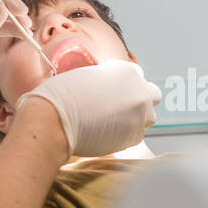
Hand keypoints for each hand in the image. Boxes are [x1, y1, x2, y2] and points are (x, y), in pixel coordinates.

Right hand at [18, 60, 161, 156]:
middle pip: (152, 95)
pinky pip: (136, 135)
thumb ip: (107, 82)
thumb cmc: (61, 95)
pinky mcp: (134, 137)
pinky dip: (125, 135)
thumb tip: (110, 91)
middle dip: (141, 100)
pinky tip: (106, 134)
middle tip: (122, 108)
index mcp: (127, 71)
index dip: (127, 85)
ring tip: (112, 123)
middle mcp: (139, 91)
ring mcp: (140, 115)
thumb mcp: (88, 76)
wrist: (55, 119)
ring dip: (136, 119)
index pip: (138, 75)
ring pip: (148, 117)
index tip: (117, 93)